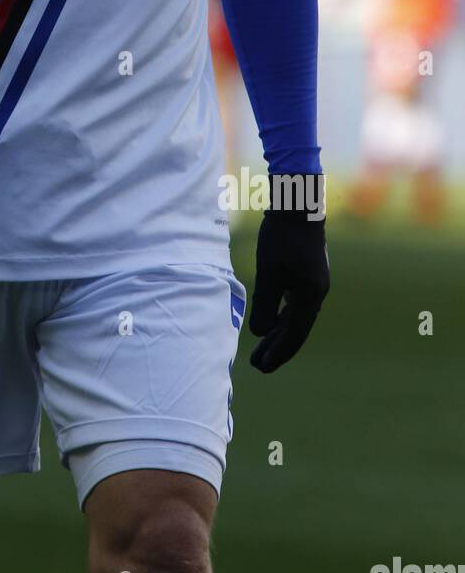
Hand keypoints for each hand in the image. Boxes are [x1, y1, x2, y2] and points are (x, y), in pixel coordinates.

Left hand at [250, 188, 329, 372]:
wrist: (297, 204)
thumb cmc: (281, 238)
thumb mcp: (269, 273)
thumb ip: (265, 305)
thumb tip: (260, 333)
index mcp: (310, 297)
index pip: (294, 335)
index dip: (278, 354)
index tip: (261, 368)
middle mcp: (316, 293)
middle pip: (296, 329)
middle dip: (277, 348)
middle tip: (257, 364)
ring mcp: (314, 282)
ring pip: (296, 317)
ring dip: (278, 333)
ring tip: (261, 347)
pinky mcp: (308, 272)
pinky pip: (295, 303)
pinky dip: (282, 315)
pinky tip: (271, 320)